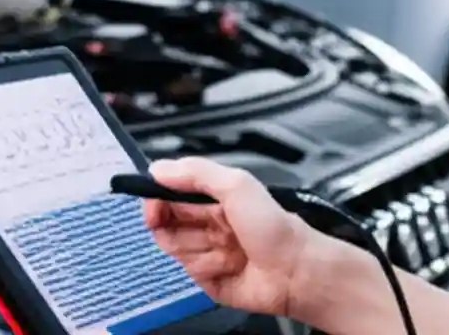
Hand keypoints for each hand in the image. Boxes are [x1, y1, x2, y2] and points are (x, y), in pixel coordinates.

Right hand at [142, 157, 327, 319]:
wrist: (295, 271)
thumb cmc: (272, 225)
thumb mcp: (237, 185)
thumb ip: (196, 173)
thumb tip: (157, 168)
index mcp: (213, 197)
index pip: (168, 195)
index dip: (156, 200)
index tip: (153, 207)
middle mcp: (206, 224)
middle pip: (165, 224)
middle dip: (175, 227)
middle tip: (201, 227)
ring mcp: (206, 252)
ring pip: (176, 249)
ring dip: (200, 247)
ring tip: (229, 247)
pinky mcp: (208, 280)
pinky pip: (190, 273)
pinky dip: (208, 267)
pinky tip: (230, 265)